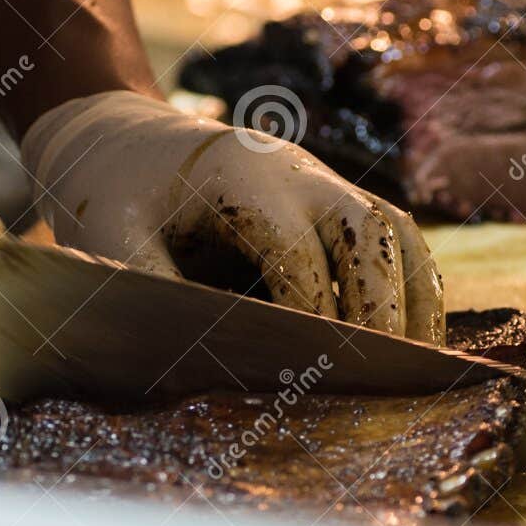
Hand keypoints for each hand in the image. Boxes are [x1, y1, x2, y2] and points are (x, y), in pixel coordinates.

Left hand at [22, 92, 444, 342]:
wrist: (126, 145)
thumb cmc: (116, 197)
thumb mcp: (111, 240)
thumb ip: (153, 290)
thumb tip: (204, 358)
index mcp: (240, 174)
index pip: (296, 248)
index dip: (309, 312)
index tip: (308, 373)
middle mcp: (298, 173)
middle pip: (370, 230)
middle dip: (381, 306)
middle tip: (378, 379)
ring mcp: (325, 185)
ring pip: (398, 234)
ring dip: (414, 301)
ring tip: (414, 373)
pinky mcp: (336, 206)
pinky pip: (396, 243)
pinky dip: (412, 292)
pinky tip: (408, 351)